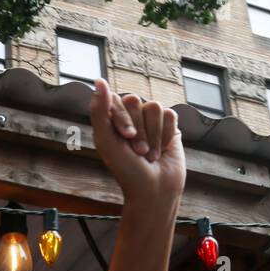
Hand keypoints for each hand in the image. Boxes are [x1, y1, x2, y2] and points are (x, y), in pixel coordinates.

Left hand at [89, 79, 184, 208]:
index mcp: (111, 119)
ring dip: (153, 135)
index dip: (123, 118)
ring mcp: (151, 121)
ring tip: (150, 154)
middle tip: (138, 151)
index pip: (117, 100)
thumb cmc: (126, 169)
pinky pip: (170, 114)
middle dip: (138, 128)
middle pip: (136, 101)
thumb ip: (99, 111)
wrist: (154, 189)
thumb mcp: (106, 141)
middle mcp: (131, 116)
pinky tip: (163, 150)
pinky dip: (166, 134)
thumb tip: (99, 80)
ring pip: (155, 107)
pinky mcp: (170, 126)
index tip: (125, 138)